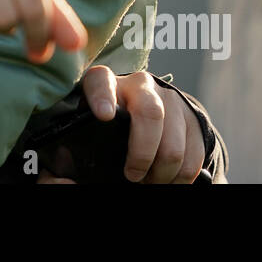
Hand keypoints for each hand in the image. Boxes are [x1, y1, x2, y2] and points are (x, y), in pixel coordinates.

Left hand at [80, 67, 204, 182]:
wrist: (146, 114)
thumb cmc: (105, 129)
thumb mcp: (86, 132)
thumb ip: (70, 154)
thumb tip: (67, 180)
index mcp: (105, 84)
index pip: (101, 81)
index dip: (103, 95)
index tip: (104, 116)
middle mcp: (139, 85)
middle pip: (150, 113)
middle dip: (142, 153)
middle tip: (132, 177)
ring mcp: (169, 99)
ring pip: (173, 143)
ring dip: (162, 173)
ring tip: (149, 180)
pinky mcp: (193, 117)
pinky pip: (193, 155)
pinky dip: (180, 176)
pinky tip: (166, 178)